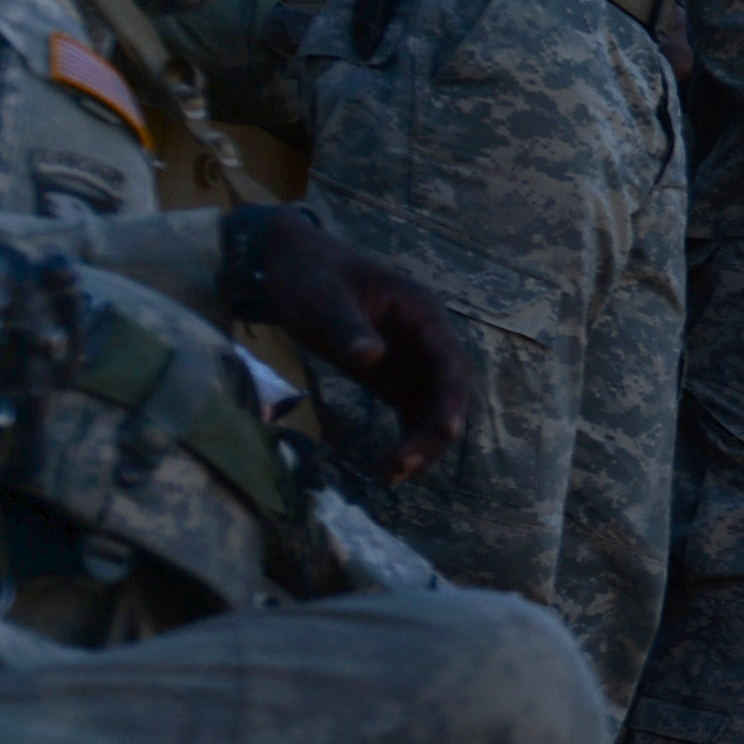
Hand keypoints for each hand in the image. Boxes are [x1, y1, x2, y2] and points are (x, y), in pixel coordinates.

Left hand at [243, 213, 472, 482]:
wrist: (291, 266)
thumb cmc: (309, 274)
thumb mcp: (322, 297)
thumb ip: (347, 327)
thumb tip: (371, 357)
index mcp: (422, 314)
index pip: (451, 361)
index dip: (452, 398)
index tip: (444, 431)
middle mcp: (428, 342)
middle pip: (449, 394)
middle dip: (432, 432)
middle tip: (401, 464)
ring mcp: (414, 363)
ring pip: (435, 411)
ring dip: (421, 445)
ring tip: (389, 476)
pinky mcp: (396, 380)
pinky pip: (413, 416)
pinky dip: (407, 442)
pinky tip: (388, 471)